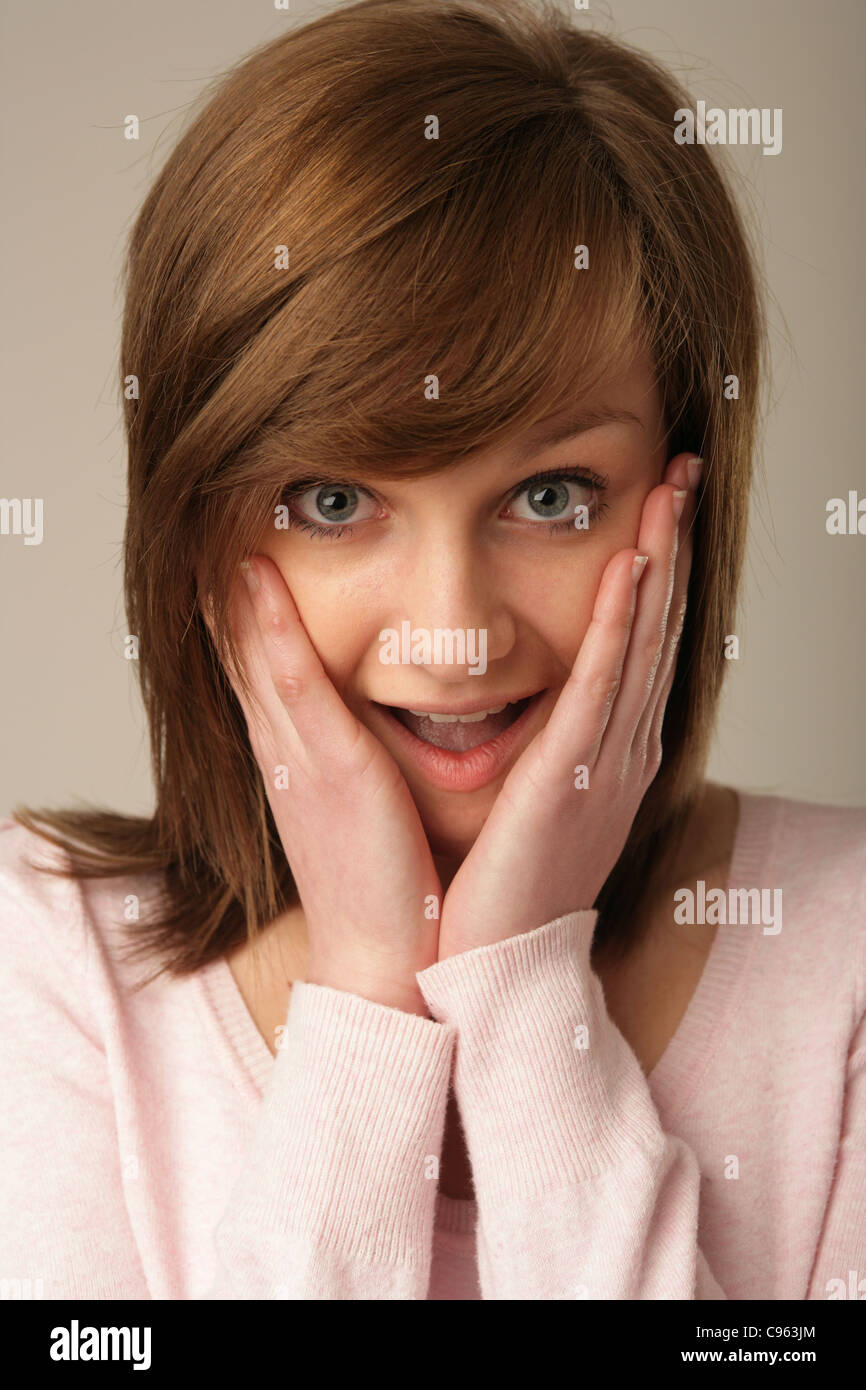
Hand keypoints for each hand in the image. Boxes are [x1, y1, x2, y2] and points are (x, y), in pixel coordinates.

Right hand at [201, 556, 440, 1015]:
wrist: (384, 958)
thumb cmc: (385, 887)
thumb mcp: (358, 812)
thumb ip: (350, 763)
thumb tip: (358, 729)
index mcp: (295, 763)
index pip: (258, 674)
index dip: (240, 617)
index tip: (230, 562)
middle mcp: (287, 754)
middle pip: (245, 657)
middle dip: (228, 595)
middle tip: (207, 528)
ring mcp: (302, 760)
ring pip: (258, 657)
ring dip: (239, 592)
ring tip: (221, 527)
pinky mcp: (332, 772)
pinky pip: (296, 686)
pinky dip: (272, 631)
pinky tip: (256, 582)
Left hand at [436, 451, 700, 959]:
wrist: (492, 970)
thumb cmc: (500, 892)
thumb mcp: (534, 805)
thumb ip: (546, 748)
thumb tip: (539, 707)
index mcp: (610, 756)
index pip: (641, 646)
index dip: (656, 573)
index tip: (658, 510)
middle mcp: (622, 753)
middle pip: (656, 630)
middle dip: (672, 548)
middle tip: (683, 474)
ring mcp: (605, 766)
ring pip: (642, 645)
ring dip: (660, 563)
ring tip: (671, 493)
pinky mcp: (570, 780)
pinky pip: (602, 688)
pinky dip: (623, 625)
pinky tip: (634, 570)